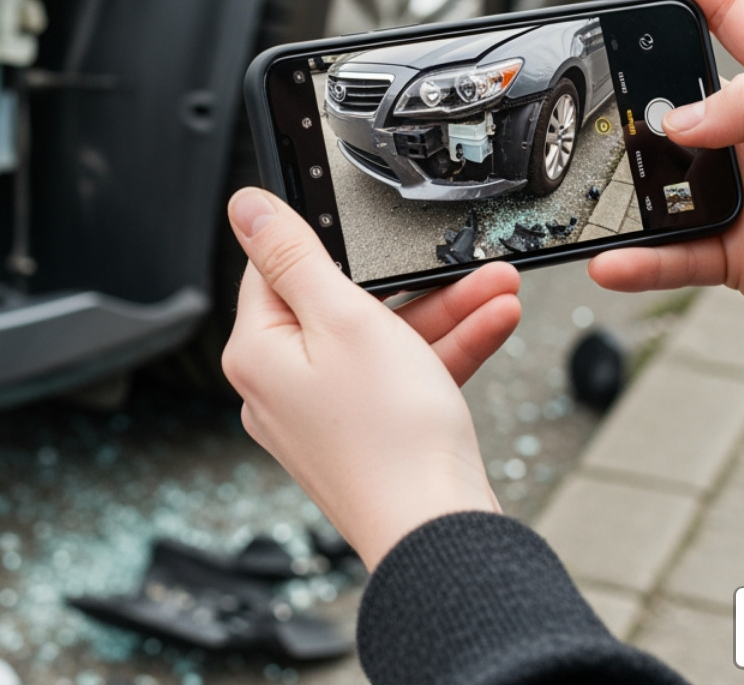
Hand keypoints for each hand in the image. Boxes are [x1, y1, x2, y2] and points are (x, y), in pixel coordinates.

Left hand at [222, 187, 521, 570]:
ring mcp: (326, 417)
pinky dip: (444, 352)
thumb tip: (246, 208)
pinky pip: (402, 379)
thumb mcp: (343, 317)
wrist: (437, 535)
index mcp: (258, 353)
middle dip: (411, 281)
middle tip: (457, 260)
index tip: (367, 227)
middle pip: (342, 306)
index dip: (329, 243)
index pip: (277, 271)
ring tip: (497, 286)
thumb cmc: (388, 437)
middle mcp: (281, 387)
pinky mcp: (367, 438)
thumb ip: (295, 254)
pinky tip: (492, 324)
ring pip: (382, 342)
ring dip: (443, 311)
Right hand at [590, 0, 743, 400]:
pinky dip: (640, 258)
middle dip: (633, 97)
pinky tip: (617, 262)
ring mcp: (743, 194)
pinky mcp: (732, 251)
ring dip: (631, 190)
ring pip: (663, 180)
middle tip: (600, 105)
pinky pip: (669, 250)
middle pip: (677, 98)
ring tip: (606, 194)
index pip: (726, 13)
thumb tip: (675, 116)